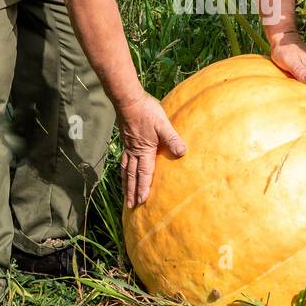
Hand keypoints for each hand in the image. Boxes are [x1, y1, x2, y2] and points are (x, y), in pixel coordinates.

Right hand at [116, 92, 186, 208]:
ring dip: (126, 183)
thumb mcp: (163, 124)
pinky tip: (125, 172)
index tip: (141, 201)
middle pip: (132, 175)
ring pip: (126, 169)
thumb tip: (182, 153)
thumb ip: (172, 138)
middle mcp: (134, 151)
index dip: (143, 187)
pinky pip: (123, 161)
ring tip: (126, 194)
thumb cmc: (147, 111)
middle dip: (132, 191)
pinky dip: (123, 171)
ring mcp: (128, 146)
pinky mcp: (126, 141)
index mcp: (144, 150)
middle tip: (130, 206)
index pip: (144, 173)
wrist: (128, 100)